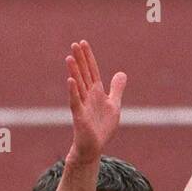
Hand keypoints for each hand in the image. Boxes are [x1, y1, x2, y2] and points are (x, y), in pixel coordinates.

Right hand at [65, 40, 126, 159]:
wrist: (94, 147)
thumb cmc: (102, 127)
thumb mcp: (114, 105)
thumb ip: (116, 89)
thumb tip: (121, 73)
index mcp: (96, 92)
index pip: (92, 70)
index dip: (88, 57)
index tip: (83, 43)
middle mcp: (88, 96)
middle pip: (83, 74)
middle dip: (80, 60)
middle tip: (74, 44)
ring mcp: (82, 105)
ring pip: (78, 85)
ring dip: (74, 71)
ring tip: (70, 58)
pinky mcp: (79, 116)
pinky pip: (75, 102)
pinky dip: (73, 91)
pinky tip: (71, 80)